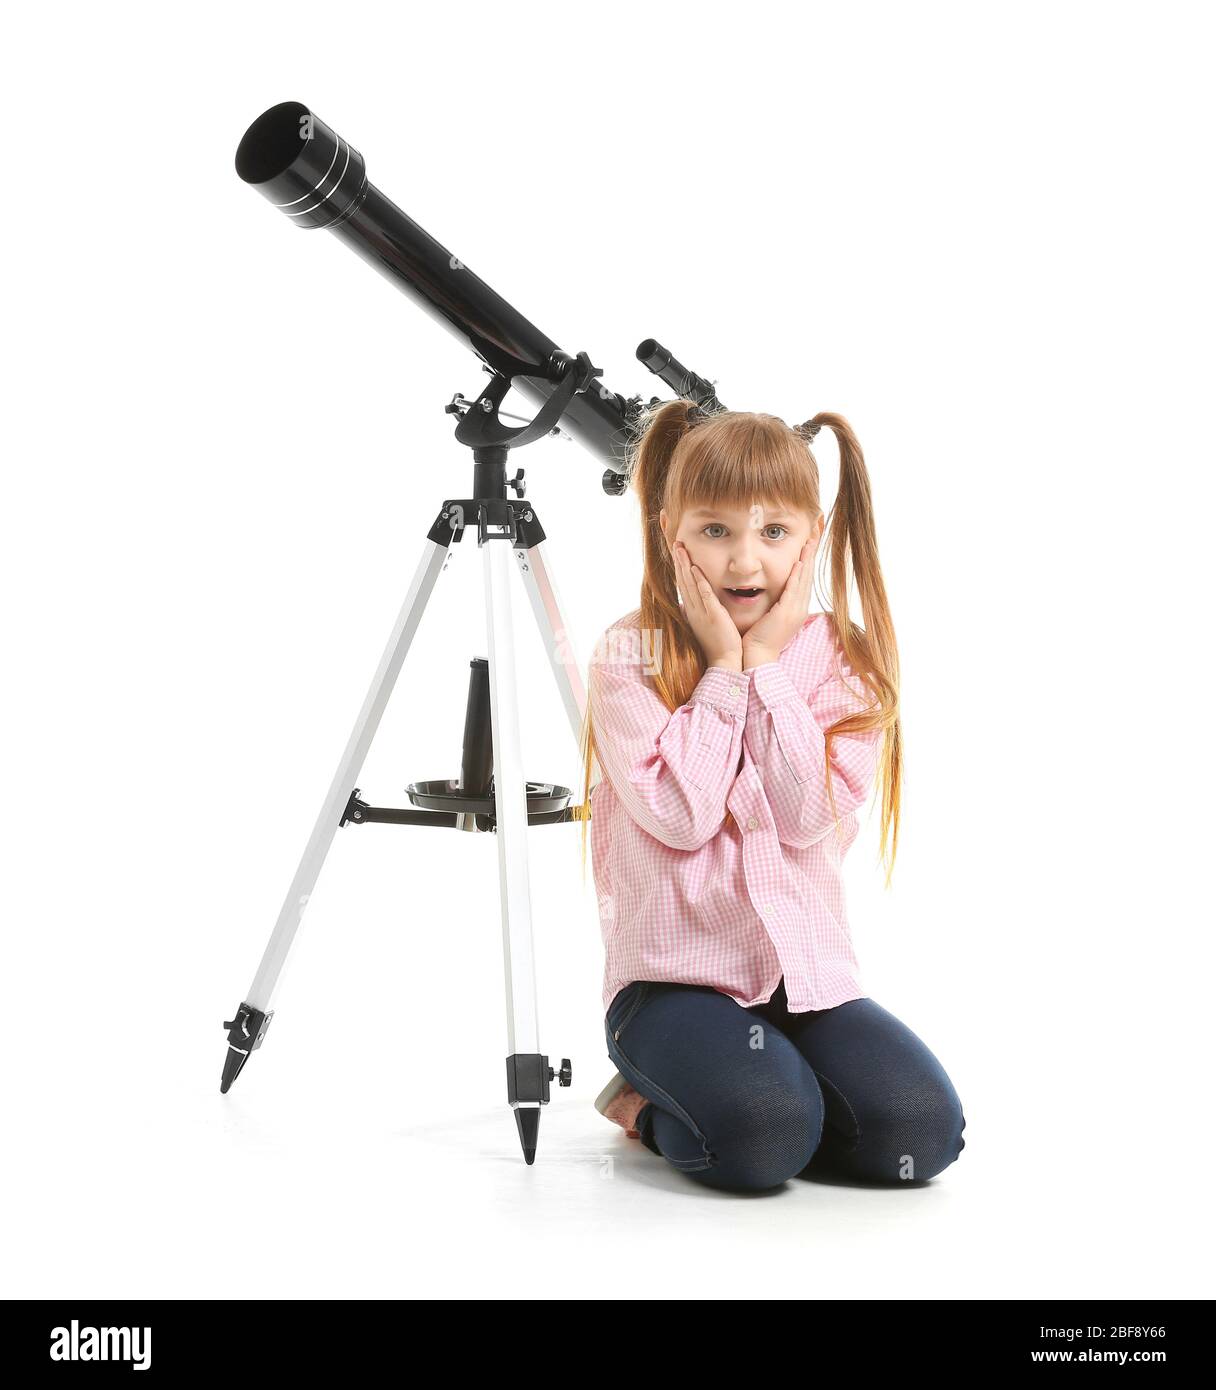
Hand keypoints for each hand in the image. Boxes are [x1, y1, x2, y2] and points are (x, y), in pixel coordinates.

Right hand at [672, 541, 742, 667]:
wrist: (725, 662)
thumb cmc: (720, 644)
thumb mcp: (710, 623)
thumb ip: (707, 609)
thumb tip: (706, 599)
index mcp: (693, 611)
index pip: (684, 584)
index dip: (679, 567)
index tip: (677, 552)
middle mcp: (694, 610)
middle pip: (683, 581)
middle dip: (678, 561)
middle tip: (675, 542)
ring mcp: (702, 613)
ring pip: (689, 585)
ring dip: (684, 566)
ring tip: (680, 548)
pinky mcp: (713, 616)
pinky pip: (704, 596)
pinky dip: (699, 582)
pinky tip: (695, 568)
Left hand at [742, 537, 815, 662]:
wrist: (758, 657)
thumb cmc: (759, 639)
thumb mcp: (771, 618)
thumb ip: (775, 605)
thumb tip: (774, 595)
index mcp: (796, 610)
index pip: (804, 582)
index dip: (807, 564)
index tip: (808, 548)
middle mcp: (799, 609)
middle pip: (808, 577)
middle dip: (811, 557)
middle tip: (814, 538)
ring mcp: (794, 611)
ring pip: (803, 581)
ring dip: (807, 560)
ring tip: (809, 543)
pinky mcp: (786, 613)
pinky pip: (793, 590)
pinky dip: (797, 575)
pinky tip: (799, 562)